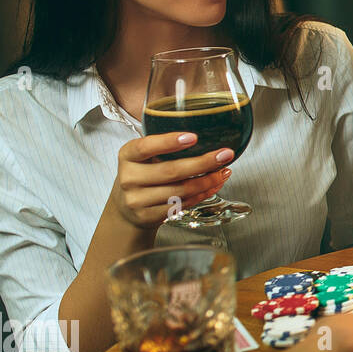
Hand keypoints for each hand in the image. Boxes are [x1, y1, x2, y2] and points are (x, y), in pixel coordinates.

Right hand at [107, 132, 233, 228]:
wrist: (127, 209)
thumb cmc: (143, 175)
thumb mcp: (144, 157)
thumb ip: (164, 146)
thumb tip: (208, 136)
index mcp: (127, 156)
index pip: (145, 147)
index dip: (169, 142)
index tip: (193, 137)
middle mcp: (129, 178)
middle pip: (171, 171)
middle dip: (203, 163)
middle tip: (225, 154)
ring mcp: (137, 200)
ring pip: (181, 190)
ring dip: (208, 181)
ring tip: (224, 171)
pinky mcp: (148, 216)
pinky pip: (182, 204)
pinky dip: (202, 194)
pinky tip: (214, 185)